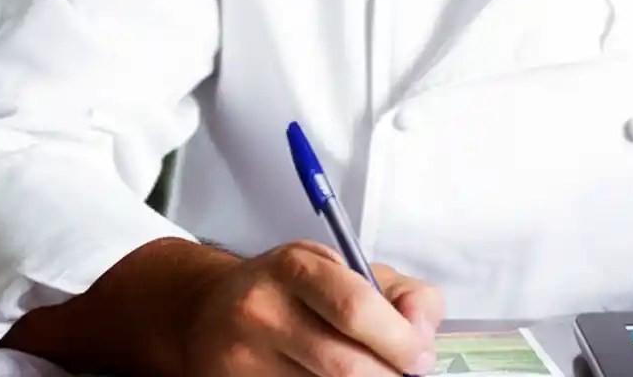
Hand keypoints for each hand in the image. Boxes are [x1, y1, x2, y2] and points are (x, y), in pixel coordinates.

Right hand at [182, 240, 443, 375]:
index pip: (356, 309)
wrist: (208, 310)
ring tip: (372, 373)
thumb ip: (400, 293)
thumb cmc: (292, 289)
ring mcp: (243, 358)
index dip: (399, 340)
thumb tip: (424, 333)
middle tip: (404, 375)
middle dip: (389, 376)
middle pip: (344, 365)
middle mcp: (262, 311)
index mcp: (296, 267)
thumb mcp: (344, 269)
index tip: (421, 357)